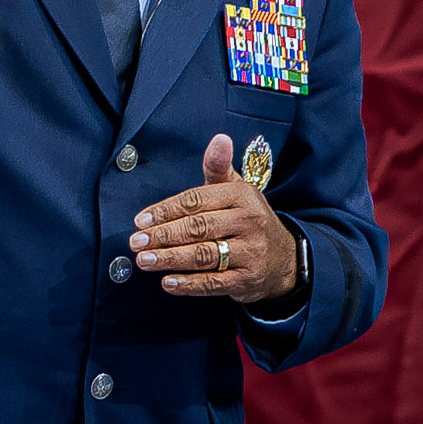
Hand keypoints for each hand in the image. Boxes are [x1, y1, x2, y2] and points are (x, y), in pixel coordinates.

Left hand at [133, 135, 297, 303]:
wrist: (285, 259)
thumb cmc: (249, 221)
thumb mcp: (238, 190)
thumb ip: (219, 167)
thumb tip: (219, 138)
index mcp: (242, 195)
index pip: (196, 200)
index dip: (165, 210)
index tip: (141, 220)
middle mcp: (248, 222)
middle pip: (198, 227)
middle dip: (163, 235)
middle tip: (136, 242)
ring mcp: (250, 252)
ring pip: (204, 255)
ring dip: (170, 259)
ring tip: (145, 261)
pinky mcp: (248, 280)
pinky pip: (214, 283)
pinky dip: (189, 284)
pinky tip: (168, 283)